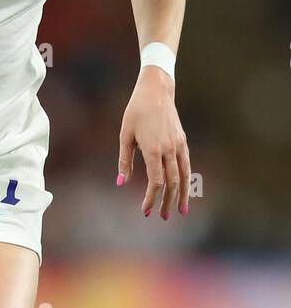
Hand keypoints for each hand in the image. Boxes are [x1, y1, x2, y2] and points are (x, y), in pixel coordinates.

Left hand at [117, 66, 190, 218]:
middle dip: (167, 202)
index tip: (144, 210)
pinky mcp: (183, 142)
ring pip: (184, 176)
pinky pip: (186, 165)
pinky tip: (184, 190)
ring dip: (182, 195)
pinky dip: (186, 180)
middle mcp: (169, 149)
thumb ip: (125, 160)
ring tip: (181, 211)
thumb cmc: (136, 111)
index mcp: (154, 149)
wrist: (156, 91)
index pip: (156, 182)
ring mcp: (179, 145)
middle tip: (162, 217)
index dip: (151, 198)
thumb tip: (121, 183)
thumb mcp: (125, 135)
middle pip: (172, 183)